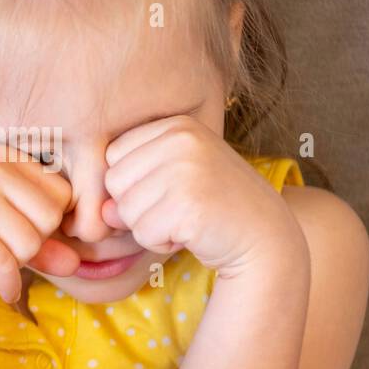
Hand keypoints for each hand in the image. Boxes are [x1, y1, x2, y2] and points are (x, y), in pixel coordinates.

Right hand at [0, 146, 80, 302]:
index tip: (22, 233)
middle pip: (49, 217)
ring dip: (18, 265)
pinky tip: (2, 289)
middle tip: (5, 248)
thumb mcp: (0, 225)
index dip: (48, 222)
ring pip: (30, 243)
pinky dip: (9, 286)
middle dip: (34, 243)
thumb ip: (43, 241)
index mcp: (0, 154)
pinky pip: (7, 266)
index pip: (59, 192)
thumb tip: (77, 263)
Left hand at [101, 116, 303, 273]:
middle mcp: (181, 140)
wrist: (265, 237)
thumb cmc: (213, 207)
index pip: (114, 156)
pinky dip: (162, 243)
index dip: (135, 184)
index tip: (172, 189)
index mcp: (176, 125)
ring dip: (151, 227)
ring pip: (125, 210)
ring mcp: (186, 170)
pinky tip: (192, 234)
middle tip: (181, 207)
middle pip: (114, 182)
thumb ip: (130, 186)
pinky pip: (144, 233)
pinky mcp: (189, 205)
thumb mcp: (170, 183)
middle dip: (139, 206)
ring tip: (188, 219)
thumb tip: (102, 212)